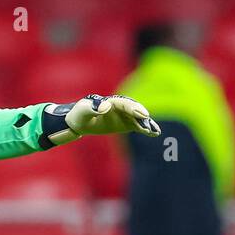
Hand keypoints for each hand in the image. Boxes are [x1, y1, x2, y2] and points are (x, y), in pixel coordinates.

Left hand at [44, 94, 161, 145]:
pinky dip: (146, 128)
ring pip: (138, 118)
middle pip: (133, 109)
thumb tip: (106, 106)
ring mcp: (124, 115)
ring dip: (146, 123)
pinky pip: (138, 125)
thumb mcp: (83, 111)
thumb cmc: (80, 114)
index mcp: (110, 101)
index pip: (123, 103)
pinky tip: (154, 133)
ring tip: (155, 131)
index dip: (132, 108)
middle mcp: (120, 107)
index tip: (141, 114)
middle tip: (147, 121)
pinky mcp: (126, 123)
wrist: (80, 121)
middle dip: (141, 115)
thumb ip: (93, 108)